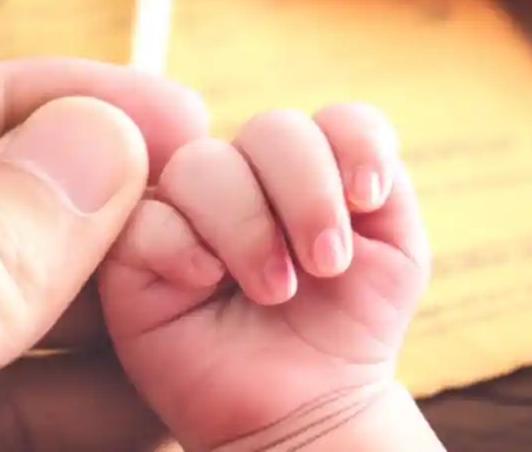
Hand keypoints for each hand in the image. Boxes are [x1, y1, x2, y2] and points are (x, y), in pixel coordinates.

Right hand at [99, 105, 442, 450]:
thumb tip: (336, 138)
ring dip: (249, 226)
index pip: (329, 120)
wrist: (306, 411)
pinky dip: (182, 245)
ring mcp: (187, 209)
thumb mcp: (396, 253)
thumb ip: (385, 182)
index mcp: (308, 171)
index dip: (353, 144)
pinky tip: (206, 283)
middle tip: (327, 265)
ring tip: (274, 290)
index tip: (369, 199)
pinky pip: (144, 215)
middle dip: (308, 193)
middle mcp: (246, 177)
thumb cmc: (346, 331)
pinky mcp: (134, 253)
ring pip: (202, 164)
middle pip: (271, 131)